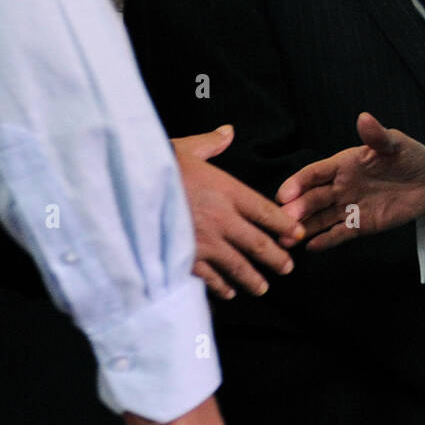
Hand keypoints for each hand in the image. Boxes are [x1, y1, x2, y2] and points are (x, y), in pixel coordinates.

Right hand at [173, 125, 303, 298]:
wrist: (127, 187)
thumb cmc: (157, 165)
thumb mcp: (186, 148)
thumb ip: (211, 144)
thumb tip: (228, 131)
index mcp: (227, 190)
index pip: (266, 212)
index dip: (285, 225)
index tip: (296, 235)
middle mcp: (222, 218)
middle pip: (259, 244)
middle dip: (277, 258)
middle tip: (287, 267)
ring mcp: (205, 242)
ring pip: (239, 266)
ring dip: (254, 279)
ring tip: (263, 287)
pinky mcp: (186, 259)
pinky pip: (211, 278)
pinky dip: (222, 288)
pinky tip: (229, 292)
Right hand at [275, 112, 424, 250]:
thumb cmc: (410, 157)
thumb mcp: (395, 144)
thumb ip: (377, 136)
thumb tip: (364, 118)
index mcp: (343, 164)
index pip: (315, 173)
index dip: (299, 182)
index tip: (284, 193)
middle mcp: (340, 186)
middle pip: (313, 198)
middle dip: (297, 209)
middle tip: (283, 220)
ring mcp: (349, 206)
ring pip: (321, 218)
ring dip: (304, 227)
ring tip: (286, 240)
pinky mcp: (360, 224)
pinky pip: (339, 233)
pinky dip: (326, 240)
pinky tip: (310, 247)